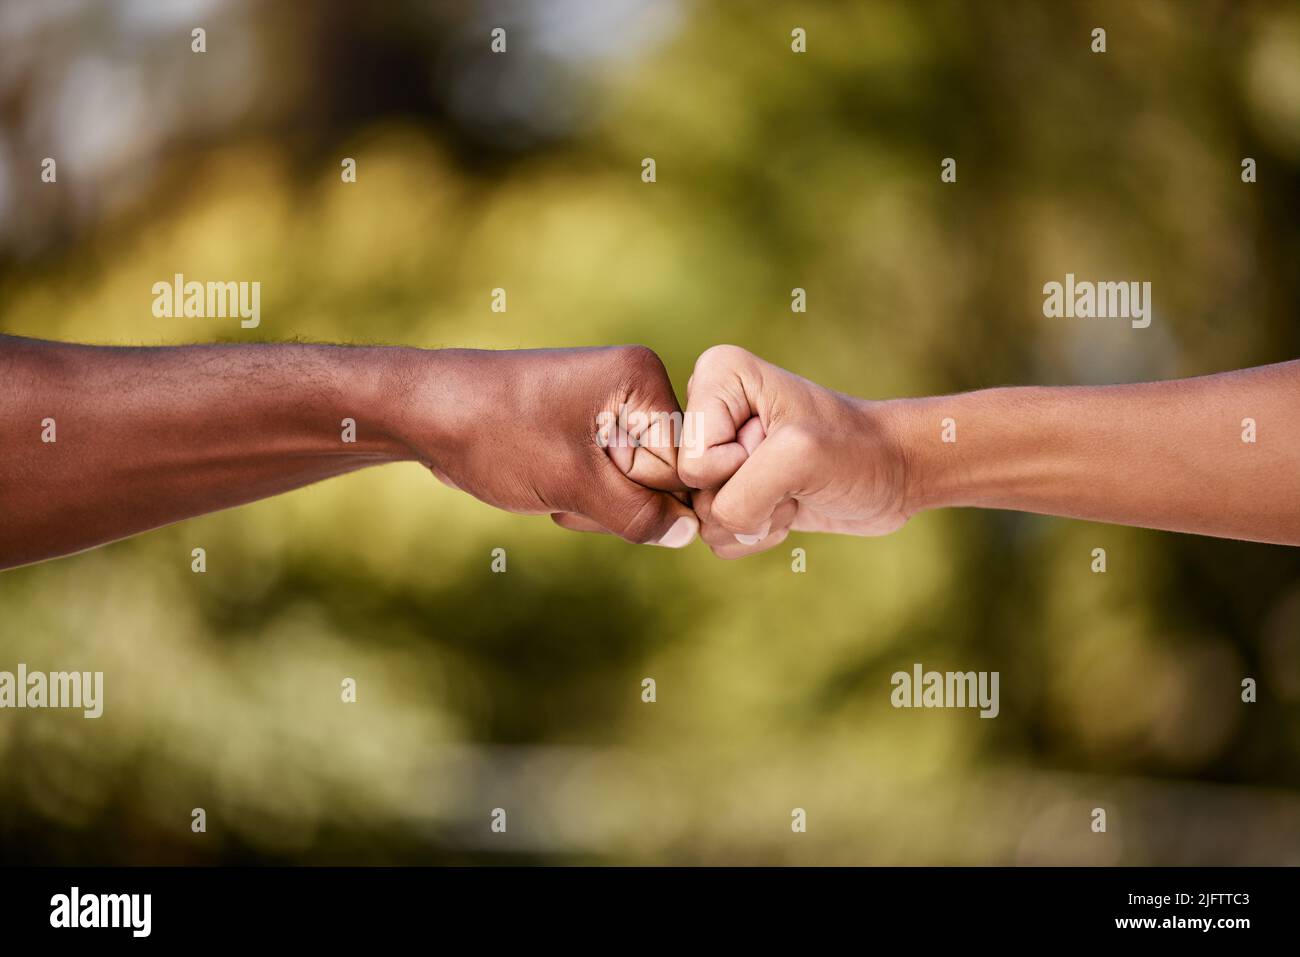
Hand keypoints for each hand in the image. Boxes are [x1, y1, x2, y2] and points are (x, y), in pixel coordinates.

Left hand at [395, 345, 698, 546]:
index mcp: (642, 380)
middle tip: (564, 483)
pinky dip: (579, 495)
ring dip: (593, 504)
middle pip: (660, 480)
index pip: (683, 467)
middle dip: (614, 501)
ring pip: (632, 490)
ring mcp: (611, 409)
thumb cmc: (495, 434)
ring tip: (548, 478)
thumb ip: (639, 516)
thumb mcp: (572, 485)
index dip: (640, 495)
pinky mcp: (589, 430)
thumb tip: (688, 534)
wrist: (426, 413)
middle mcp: (635, 387)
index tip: (588, 479)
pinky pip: (607, 483)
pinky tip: (544, 480)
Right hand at [678, 345, 907, 557]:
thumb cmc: (856, 452)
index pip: (693, 460)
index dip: (740, 468)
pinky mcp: (730, 487)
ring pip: (701, 517)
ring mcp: (716, 451)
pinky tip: (788, 505)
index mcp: (717, 375)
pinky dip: (758, 532)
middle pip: (692, 491)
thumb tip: (714, 527)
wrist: (893, 473)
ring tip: (793, 488)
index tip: (781, 445)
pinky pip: (718, 533)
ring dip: (756, 518)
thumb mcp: (799, 459)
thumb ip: (739, 495)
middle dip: (748, 497)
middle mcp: (709, 408)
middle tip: (791, 473)